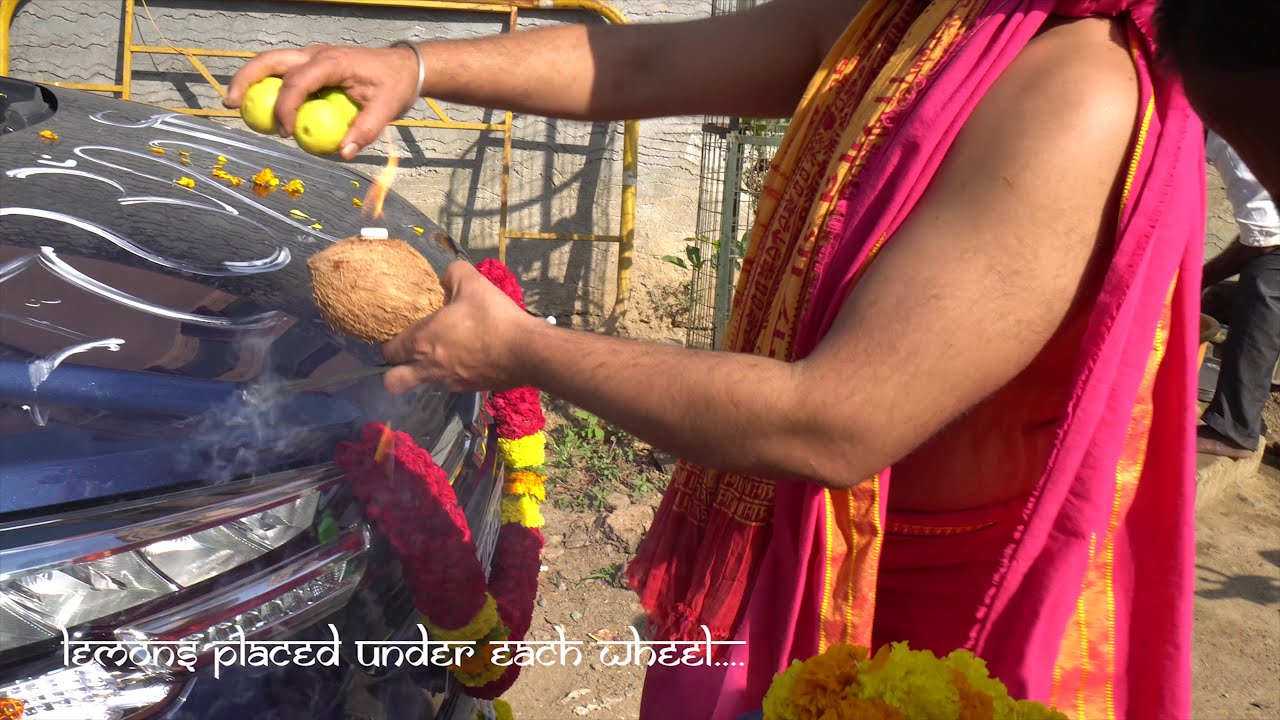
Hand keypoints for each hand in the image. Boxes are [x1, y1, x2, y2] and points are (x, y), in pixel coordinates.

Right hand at [225, 44, 419, 159]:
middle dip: (247, 80)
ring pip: (271, 62)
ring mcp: (312, 56)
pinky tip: (260, 105)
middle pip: (271, 61)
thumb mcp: (387, 110)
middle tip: (230, 104)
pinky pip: (283, 72)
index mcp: (333, 62)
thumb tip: (343, 154)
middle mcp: (316, 54)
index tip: (286, 133)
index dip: (286, 107)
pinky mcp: (312, 64)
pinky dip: (267, 85)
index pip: (298, 81)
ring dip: (250, 79)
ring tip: (234, 103)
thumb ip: (365, 131)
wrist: (404, 67)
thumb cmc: (395, 85)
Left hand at [381, 261, 541, 393]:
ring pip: (422, 383)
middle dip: (394, 371)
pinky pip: (449, 384)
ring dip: (425, 372)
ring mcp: (448, 382)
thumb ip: (454, 273)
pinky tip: (468, 357)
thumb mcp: (473, 282)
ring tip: (442, 353)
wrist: (527, 352)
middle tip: (408, 356)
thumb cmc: (493, 317)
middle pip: (393, 381)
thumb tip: (447, 275)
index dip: (389, 342)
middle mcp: (428, 368)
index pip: (388, 350)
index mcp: (422, 342)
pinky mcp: (469, 389)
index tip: (398, 333)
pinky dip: (452, 373)